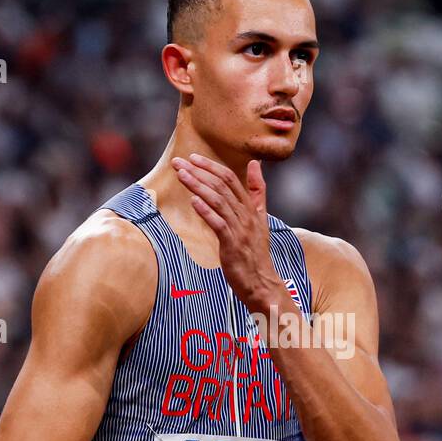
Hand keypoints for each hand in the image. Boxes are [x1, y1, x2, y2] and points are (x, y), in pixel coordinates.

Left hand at [172, 155, 282, 308]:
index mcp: (251, 208)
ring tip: (181, 175)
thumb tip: (255, 163)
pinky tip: (194, 201)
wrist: (262, 282)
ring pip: (218, 201)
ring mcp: (240, 230)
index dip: (211, 166)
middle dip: (199, 172)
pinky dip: (206, 211)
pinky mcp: (233, 245)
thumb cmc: (256, 252)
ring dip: (198, 186)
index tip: (193, 158)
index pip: (231, 179)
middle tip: (179, 162)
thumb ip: (257, 191)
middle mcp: (247, 215)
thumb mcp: (260, 217)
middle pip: (222, 186)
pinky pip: (219, 224)